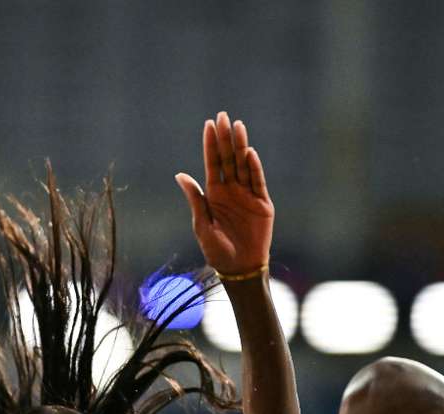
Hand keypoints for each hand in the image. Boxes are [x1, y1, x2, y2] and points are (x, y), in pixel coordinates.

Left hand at [176, 111, 273, 275]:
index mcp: (214, 194)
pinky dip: (254, 168)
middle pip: (228, 159)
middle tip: (223, 116)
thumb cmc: (217, 250)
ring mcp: (247, 196)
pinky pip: (258, 182)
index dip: (211, 144)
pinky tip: (249, 153)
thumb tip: (180, 174)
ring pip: (244, 166)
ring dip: (241, 146)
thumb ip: (195, 199)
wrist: (239, 268)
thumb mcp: (202, 224)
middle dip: (225, 138)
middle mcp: (231, 190)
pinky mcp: (262, 204)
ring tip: (238, 126)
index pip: (213, 164)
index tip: (209, 124)